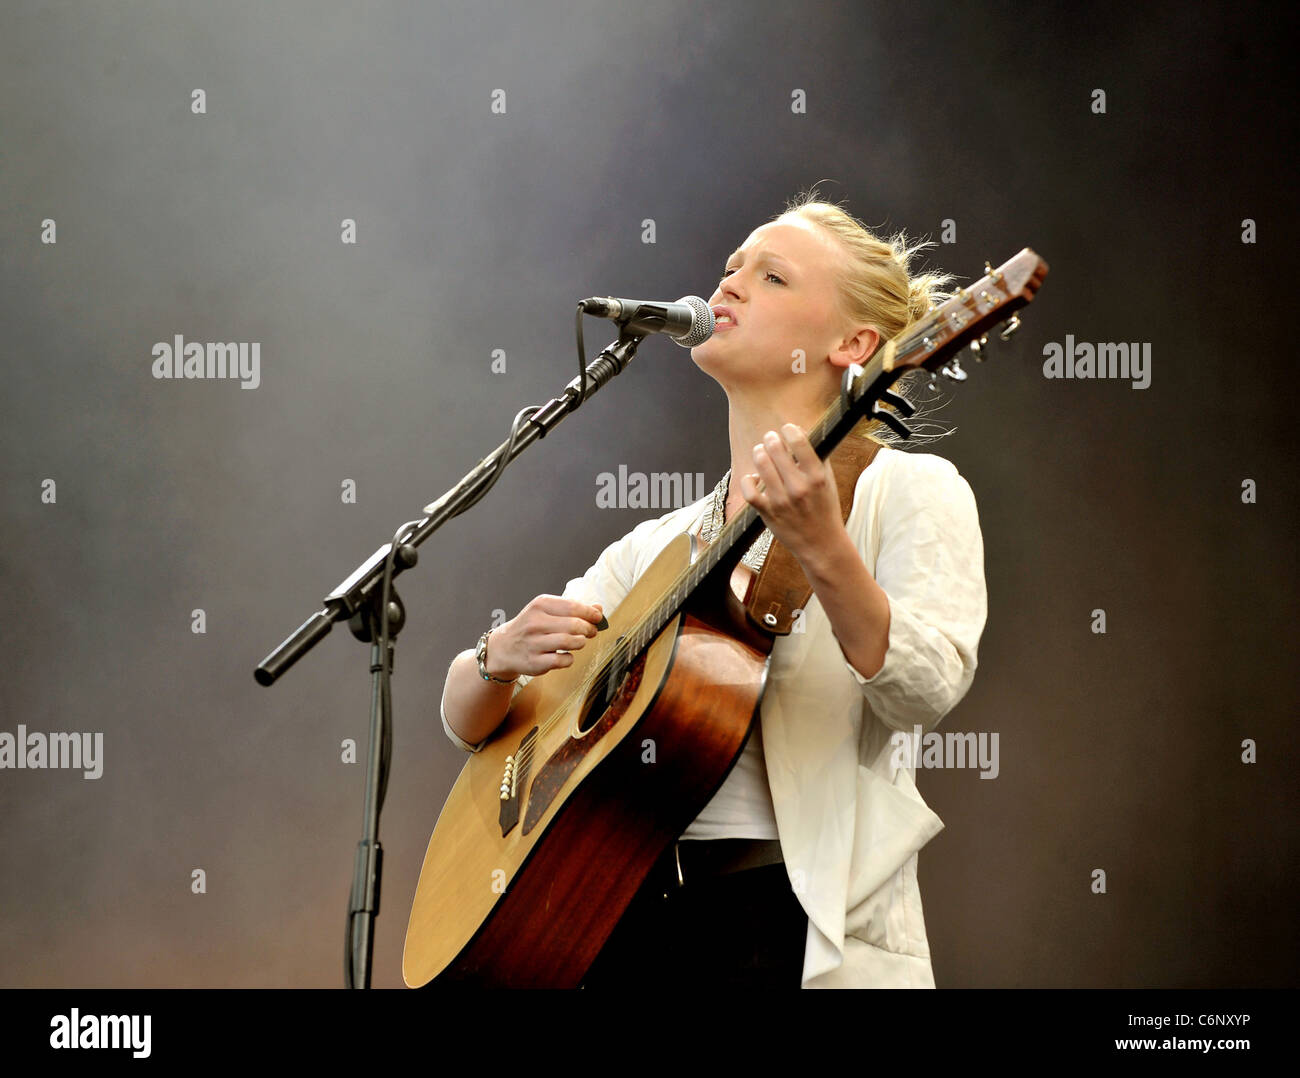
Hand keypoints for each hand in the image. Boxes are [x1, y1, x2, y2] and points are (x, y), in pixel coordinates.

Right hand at [491, 596, 604, 676]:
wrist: (504, 647)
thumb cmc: (531, 627)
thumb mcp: (547, 611)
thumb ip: (573, 609)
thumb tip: (599, 608)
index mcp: (540, 605)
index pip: (572, 606)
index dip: (590, 613)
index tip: (597, 618)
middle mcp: (535, 623)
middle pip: (574, 624)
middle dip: (588, 629)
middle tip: (591, 632)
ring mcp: (533, 643)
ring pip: (568, 642)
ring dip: (580, 642)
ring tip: (579, 642)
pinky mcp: (534, 662)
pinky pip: (561, 661)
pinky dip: (569, 659)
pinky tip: (567, 655)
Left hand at [740, 423, 843, 566]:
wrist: (821, 544)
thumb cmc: (825, 509)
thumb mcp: (828, 482)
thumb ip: (816, 458)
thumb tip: (800, 432)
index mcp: (817, 477)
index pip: (799, 442)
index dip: (789, 430)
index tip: (786, 429)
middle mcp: (799, 488)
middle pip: (776, 449)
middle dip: (770, 439)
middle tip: (770, 438)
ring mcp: (782, 501)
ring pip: (761, 465)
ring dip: (758, 453)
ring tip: (760, 451)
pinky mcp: (768, 513)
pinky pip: (749, 491)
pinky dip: (747, 480)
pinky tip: (753, 478)